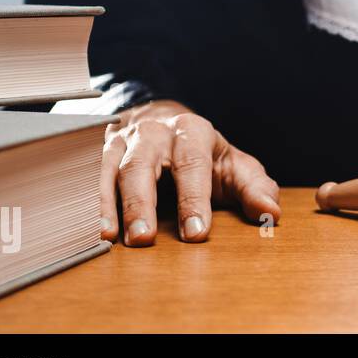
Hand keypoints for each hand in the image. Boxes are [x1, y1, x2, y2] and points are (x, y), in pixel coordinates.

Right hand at [100, 99, 280, 246]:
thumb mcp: (233, 165)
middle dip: (143, 202)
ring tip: (111, 237)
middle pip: (143, 165)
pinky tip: (89, 227)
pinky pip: (86, 174)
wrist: (162, 119)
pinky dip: (86, 200)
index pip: (192, 165)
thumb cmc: (202, 152)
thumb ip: (254, 187)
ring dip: (108, 203)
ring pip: (109, 168)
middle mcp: (153, 133)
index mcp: (192, 132)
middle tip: (145, 238)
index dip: (194, 200)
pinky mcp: (98, 151)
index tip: (196, 234)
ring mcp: (122, 140)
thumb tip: (271, 212)